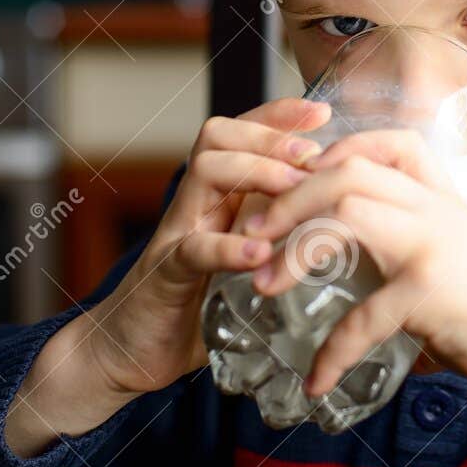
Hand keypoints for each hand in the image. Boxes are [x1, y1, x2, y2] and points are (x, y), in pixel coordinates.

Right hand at [5, 97, 331, 457]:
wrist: (129, 353)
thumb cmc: (195, 308)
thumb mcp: (245, 266)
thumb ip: (279, 243)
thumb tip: (338, 234)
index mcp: (214, 199)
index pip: (240, 135)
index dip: (277, 116)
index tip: (321, 113)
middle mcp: (193, 206)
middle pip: (220, 137)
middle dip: (270, 135)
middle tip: (312, 154)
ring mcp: (175, 235)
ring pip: (205, 172)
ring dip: (256, 172)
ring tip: (294, 189)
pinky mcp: (165, 275)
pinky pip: (194, 249)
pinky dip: (229, 248)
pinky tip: (261, 254)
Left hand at [242, 129, 466, 405]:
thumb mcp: (466, 255)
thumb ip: (420, 245)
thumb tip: (369, 262)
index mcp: (445, 198)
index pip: (387, 145)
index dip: (334, 154)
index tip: (298, 185)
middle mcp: (437, 210)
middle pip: (347, 171)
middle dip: (289, 198)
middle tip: (254, 234)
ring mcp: (433, 245)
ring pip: (344, 212)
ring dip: (293, 249)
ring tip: (263, 285)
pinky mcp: (430, 293)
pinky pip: (361, 316)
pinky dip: (332, 352)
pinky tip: (318, 380)